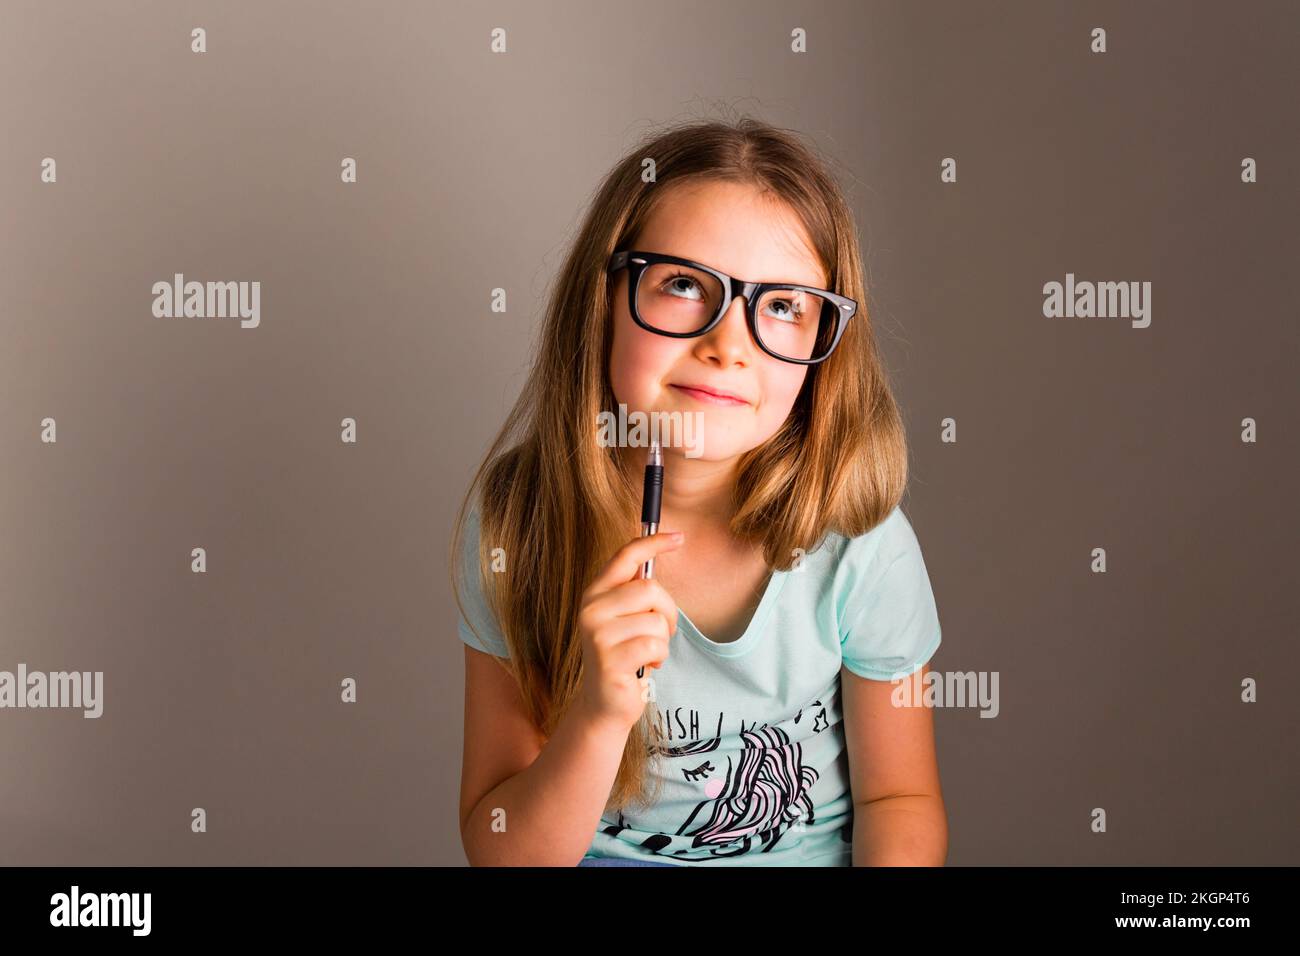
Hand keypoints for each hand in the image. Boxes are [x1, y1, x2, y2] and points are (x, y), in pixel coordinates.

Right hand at [573, 532, 682, 733]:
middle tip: (661, 632)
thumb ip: (634, 590)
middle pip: (650, 589)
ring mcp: (597, 635)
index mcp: (595, 594)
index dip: (653, 543)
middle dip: (668, 611)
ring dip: (663, 640)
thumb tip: (659, 548)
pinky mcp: (608, 660)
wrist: (604, 704)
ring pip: (656, 620)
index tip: (679, 537)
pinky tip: (646, 667)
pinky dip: (659, 657)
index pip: (625, 556)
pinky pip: (654, 645)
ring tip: (648, 653)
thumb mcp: (625, 618)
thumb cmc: (624, 656)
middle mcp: (591, 610)